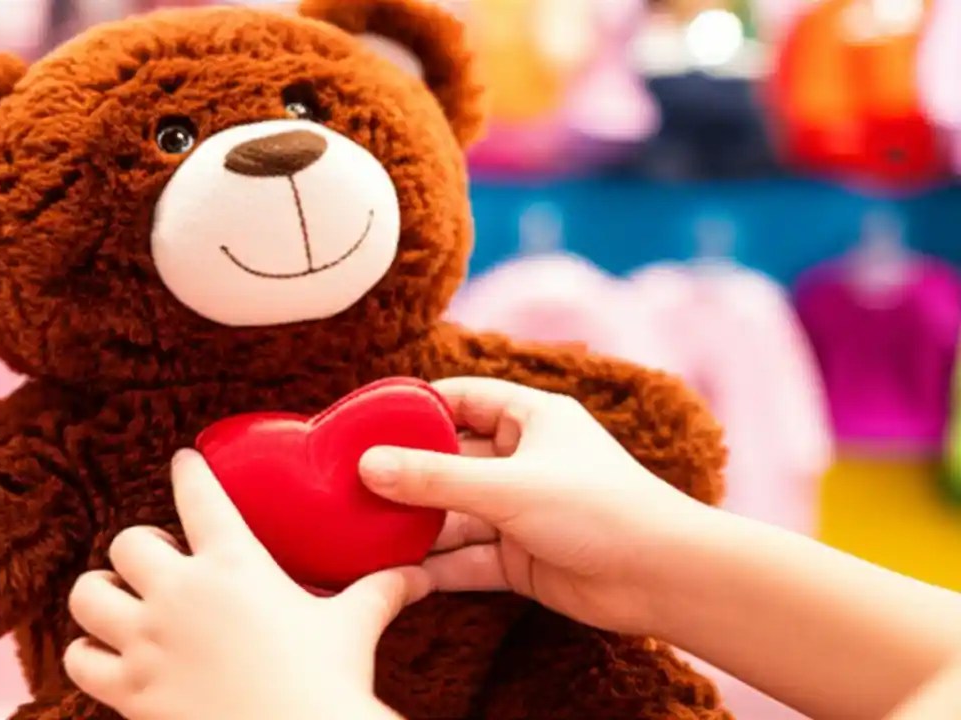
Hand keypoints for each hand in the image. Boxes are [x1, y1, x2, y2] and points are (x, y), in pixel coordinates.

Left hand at [64, 449, 421, 719]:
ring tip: (118, 602)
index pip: (197, 494)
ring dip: (100, 596)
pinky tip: (105, 653)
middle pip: (126, 543)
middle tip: (159, 562)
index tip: (184, 461)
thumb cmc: (327, 684)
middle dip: (139, 550)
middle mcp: (180, 593)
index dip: (188, 470)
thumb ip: (380, 592)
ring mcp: (148, 643)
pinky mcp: (130, 690)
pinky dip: (88, 654)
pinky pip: (81, 660)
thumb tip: (420, 575)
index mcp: (235, 564)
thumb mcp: (354, 627)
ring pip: (88, 596)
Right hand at [359, 376, 710, 636]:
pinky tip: (394, 572)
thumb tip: (366, 465)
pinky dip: (435, 566)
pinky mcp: (520, 557)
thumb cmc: (599, 510)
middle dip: (403, 475)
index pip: (459, 398)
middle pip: (448, 459)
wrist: (663, 578)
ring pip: (452, 512)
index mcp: (530, 418)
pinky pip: (466, 557)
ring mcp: (520, 511)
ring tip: (359, 532)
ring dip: (414, 524)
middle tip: (348, 484)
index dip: (413, 407)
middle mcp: (522, 459)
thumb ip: (433, 478)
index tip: (364, 421)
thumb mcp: (506, 486)